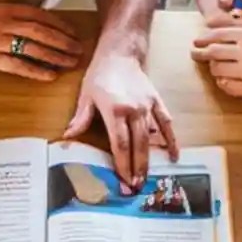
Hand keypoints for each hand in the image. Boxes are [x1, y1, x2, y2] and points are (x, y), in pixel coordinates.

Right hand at [0, 2, 83, 79]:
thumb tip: (17, 23)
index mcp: (0, 8)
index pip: (38, 14)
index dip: (58, 23)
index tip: (72, 30)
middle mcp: (3, 22)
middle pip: (42, 31)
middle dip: (64, 41)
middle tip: (80, 48)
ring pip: (36, 48)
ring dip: (57, 56)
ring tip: (72, 63)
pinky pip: (20, 66)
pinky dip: (37, 71)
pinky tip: (50, 75)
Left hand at [63, 52, 178, 190]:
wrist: (121, 52)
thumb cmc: (100, 74)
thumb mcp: (86, 95)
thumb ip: (80, 118)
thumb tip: (68, 137)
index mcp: (114, 109)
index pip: (120, 143)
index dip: (122, 164)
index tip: (124, 181)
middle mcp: (133, 109)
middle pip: (137, 145)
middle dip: (136, 169)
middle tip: (135, 188)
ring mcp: (147, 106)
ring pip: (150, 139)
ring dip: (149, 160)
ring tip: (147, 179)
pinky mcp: (157, 102)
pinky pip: (166, 124)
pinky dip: (171, 140)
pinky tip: (174, 155)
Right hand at [184, 0, 241, 26]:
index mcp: (207, 0)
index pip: (218, 21)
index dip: (233, 25)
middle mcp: (204, 8)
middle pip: (218, 27)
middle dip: (235, 26)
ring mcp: (205, 8)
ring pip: (219, 24)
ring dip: (233, 22)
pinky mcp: (208, 6)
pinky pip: (219, 17)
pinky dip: (230, 16)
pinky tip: (240, 10)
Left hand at [191, 27, 241, 96]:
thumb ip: (234, 26)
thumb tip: (210, 24)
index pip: (217, 35)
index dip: (203, 38)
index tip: (195, 42)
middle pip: (213, 53)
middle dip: (200, 54)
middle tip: (195, 54)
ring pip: (218, 70)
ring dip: (213, 69)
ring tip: (217, 67)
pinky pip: (228, 87)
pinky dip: (223, 83)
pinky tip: (225, 80)